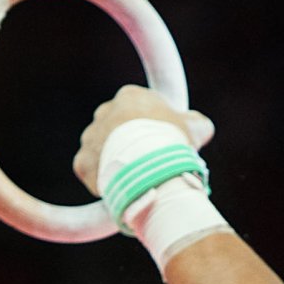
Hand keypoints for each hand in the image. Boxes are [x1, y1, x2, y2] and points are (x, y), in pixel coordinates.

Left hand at [73, 85, 215, 194]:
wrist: (148, 166)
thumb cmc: (173, 141)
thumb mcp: (195, 127)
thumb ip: (196, 123)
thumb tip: (202, 126)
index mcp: (130, 96)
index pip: (138, 108)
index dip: (151, 125)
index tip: (162, 141)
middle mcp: (105, 112)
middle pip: (116, 127)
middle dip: (129, 141)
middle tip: (148, 159)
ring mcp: (90, 137)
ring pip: (102, 149)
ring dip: (115, 160)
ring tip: (135, 177)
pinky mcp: (82, 162)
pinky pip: (92, 171)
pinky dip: (104, 179)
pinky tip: (121, 187)